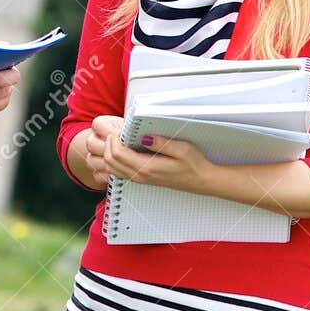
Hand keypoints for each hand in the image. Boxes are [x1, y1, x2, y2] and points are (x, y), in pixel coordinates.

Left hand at [91, 114, 216, 192]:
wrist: (201, 181)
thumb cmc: (194, 164)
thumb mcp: (182, 149)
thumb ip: (162, 143)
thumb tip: (144, 137)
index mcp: (147, 167)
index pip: (117, 154)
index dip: (113, 139)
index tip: (119, 129)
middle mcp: (140, 176)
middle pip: (109, 161)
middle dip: (108, 144)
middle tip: (117, 132)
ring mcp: (140, 179)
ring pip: (111, 168)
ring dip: (109, 153)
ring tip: (120, 139)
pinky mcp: (142, 179)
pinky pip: (119, 172)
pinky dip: (115, 161)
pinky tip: (124, 150)